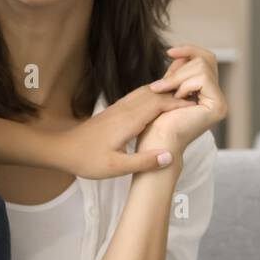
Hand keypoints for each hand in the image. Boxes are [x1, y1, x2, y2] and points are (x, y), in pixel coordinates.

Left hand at [55, 85, 193, 177]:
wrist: (61, 149)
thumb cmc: (86, 160)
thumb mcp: (115, 167)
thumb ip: (143, 162)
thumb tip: (170, 156)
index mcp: (128, 121)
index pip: (160, 104)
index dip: (180, 105)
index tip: (198, 109)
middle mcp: (124, 110)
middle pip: (156, 94)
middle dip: (177, 95)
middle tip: (198, 101)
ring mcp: (117, 108)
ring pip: (146, 93)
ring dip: (165, 94)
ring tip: (184, 100)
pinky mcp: (113, 111)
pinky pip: (138, 97)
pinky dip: (153, 97)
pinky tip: (159, 105)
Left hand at [144, 44, 228, 154]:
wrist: (154, 142)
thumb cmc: (152, 123)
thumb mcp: (164, 91)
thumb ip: (175, 75)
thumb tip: (179, 57)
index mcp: (204, 93)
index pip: (206, 60)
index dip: (188, 51)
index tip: (169, 52)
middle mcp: (215, 96)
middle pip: (206, 59)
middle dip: (179, 68)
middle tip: (159, 86)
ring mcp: (219, 102)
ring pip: (203, 66)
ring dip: (178, 78)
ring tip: (165, 95)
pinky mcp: (218, 106)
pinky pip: (203, 78)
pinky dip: (185, 84)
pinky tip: (176, 100)